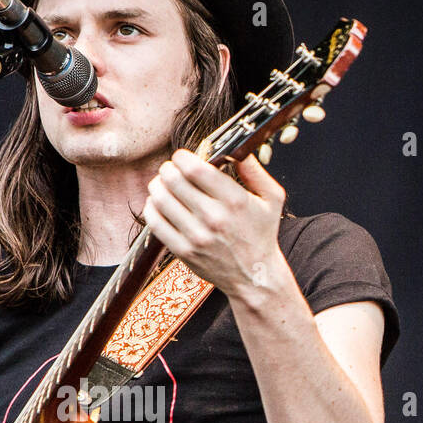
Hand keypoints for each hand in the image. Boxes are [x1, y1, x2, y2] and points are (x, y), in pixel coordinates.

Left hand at [142, 148, 286, 298]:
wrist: (254, 275)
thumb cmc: (262, 233)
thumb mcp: (271, 198)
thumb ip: (254, 169)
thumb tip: (237, 146)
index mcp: (235, 200)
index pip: (194, 168)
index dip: (182, 157)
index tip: (182, 157)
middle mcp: (214, 218)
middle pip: (173, 180)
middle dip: (167, 169)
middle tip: (170, 169)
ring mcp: (196, 237)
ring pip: (160, 200)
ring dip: (156, 186)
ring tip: (161, 184)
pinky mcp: (184, 252)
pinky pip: (156, 223)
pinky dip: (151, 208)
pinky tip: (157, 203)